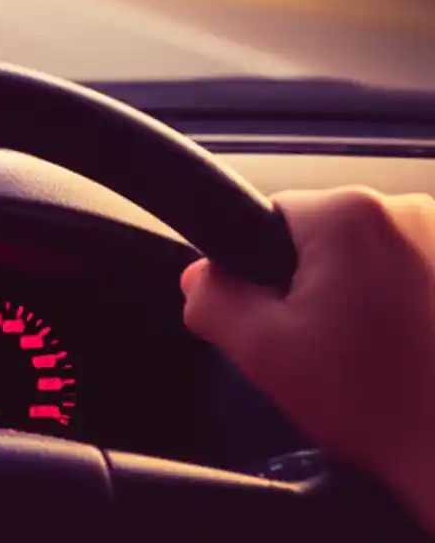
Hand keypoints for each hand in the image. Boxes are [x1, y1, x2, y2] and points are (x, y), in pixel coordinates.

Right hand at [181, 187, 434, 530]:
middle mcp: (406, 208)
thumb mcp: (261, 352)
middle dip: (312, 284)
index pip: (269, 217)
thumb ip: (212, 300)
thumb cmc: (373, 401)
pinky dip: (401, 304)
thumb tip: (199, 276)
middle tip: (323, 347)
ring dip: (359, 295)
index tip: (284, 322)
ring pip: (367, 256)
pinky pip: (411, 270)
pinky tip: (407, 349)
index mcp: (348, 215)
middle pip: (322, 235)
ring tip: (370, 353)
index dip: (260, 272)